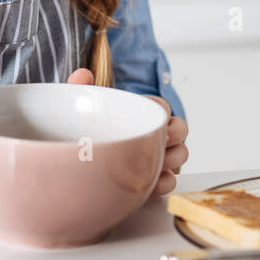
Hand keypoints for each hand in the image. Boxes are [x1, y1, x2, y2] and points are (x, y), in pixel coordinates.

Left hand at [66, 68, 188, 196]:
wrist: (80, 160)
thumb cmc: (85, 129)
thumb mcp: (80, 108)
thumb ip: (80, 89)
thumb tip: (83, 74)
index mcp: (139, 111)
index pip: (162, 106)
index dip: (163, 111)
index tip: (157, 119)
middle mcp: (151, 132)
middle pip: (180, 129)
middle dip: (175, 135)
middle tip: (161, 140)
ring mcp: (154, 155)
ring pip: (179, 154)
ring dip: (172, 159)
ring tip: (154, 163)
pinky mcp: (151, 178)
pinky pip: (169, 181)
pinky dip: (164, 183)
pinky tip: (152, 184)